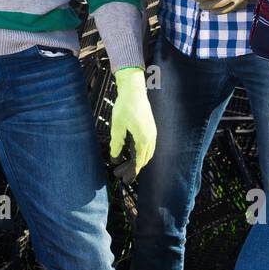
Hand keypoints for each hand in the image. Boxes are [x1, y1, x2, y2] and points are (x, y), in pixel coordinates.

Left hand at [109, 66, 156, 180]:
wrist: (134, 90)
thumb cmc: (125, 107)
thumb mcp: (117, 127)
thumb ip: (117, 144)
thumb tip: (115, 157)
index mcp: (143, 139)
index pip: (138, 162)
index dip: (131, 172)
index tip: (124, 179)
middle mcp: (151, 138)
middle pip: (143, 159)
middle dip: (133, 168)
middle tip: (121, 175)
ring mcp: (152, 132)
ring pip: (147, 153)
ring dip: (138, 161)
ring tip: (126, 166)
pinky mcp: (151, 128)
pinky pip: (148, 146)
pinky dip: (141, 153)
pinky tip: (132, 153)